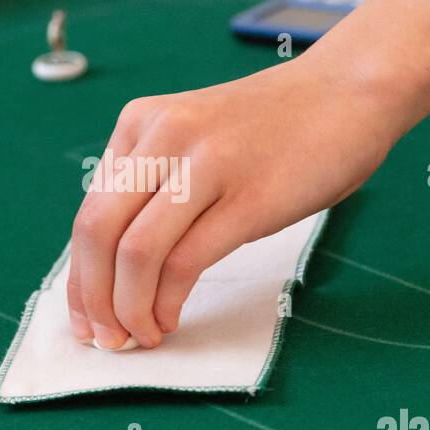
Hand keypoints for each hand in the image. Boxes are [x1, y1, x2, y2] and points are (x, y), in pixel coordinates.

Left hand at [67, 53, 405, 348]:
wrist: (349, 89)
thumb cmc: (276, 128)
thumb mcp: (197, 140)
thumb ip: (157, 185)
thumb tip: (116, 269)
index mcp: (140, 123)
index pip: (88, 214)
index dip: (79, 278)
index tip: (85, 319)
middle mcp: (163, 136)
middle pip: (97, 233)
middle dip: (92, 299)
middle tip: (106, 339)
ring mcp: (205, 164)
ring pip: (134, 252)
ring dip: (128, 308)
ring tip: (142, 336)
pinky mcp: (247, 197)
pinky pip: (185, 261)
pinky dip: (167, 302)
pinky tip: (172, 318)